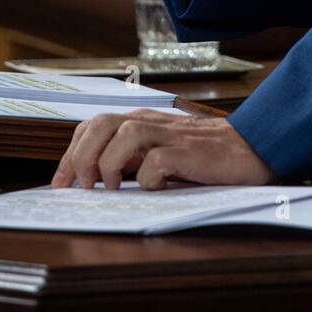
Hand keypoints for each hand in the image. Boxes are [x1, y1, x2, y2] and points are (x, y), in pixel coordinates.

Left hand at [51, 108, 274, 189]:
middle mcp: (151, 122)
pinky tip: (153, 189)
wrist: (249, 146)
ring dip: (108, 164)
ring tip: (112, 188)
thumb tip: (96, 179)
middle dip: (81, 156)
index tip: (61, 183)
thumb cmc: (204, 155)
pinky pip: (156, 162)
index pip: (93, 125)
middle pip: (100, 123)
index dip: (71, 153)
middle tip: (81, 186)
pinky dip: (147, 179)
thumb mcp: (161, 151)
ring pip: (122, 133)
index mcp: (141, 121)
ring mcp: (169, 135)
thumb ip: (133, 157)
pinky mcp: (187, 151)